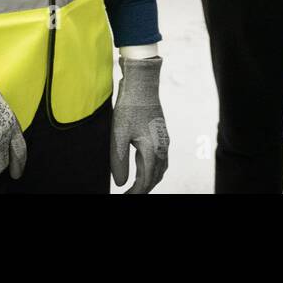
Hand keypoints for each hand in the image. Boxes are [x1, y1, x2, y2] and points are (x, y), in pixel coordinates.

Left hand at [111, 56, 169, 193]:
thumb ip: (119, 162)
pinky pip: (159, 158)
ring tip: (134, 186)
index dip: (134, 193)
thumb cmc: (129, 108)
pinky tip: (140, 166)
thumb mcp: (119, 136)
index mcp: (153, 150)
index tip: (123, 197)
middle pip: (155, 177)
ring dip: (148, 180)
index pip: (145, 181)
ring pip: (159, 168)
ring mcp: (163, 140)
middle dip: (143, 189)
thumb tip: (121, 184)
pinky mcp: (160, 134)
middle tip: (128, 194)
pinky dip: (151, 168)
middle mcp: (162, 147)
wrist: (142, 85)